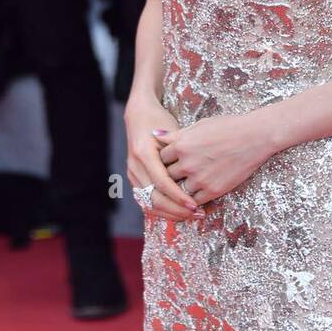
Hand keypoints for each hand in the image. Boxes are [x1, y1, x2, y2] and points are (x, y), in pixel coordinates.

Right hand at [124, 96, 204, 222]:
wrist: (139, 115)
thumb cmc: (160, 120)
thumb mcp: (172, 131)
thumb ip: (181, 152)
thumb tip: (199, 174)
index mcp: (144, 153)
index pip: (162, 183)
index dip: (179, 197)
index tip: (195, 205)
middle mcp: (135, 166)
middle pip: (154, 198)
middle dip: (176, 210)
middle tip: (196, 214)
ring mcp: (132, 174)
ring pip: (149, 204)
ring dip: (170, 213)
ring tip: (190, 215)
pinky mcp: (134, 179)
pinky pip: (146, 201)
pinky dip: (162, 210)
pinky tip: (177, 213)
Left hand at [155, 110, 274, 205]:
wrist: (254, 137)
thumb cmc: (227, 126)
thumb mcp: (198, 126)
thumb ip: (175, 134)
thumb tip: (154, 134)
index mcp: (181, 145)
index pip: (161, 158)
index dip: (164, 160)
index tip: (169, 161)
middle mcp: (187, 163)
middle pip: (167, 176)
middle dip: (170, 176)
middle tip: (174, 176)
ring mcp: (200, 178)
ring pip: (179, 190)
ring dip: (181, 189)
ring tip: (185, 186)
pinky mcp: (213, 190)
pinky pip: (194, 200)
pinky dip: (193, 199)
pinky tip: (196, 195)